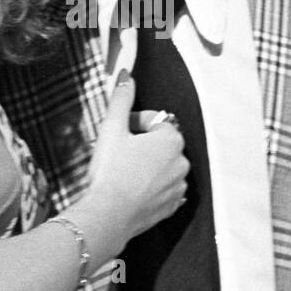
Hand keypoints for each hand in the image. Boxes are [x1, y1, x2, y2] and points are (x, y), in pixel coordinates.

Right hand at [87, 72, 188, 240]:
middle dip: (141, 145)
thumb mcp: (112, 129)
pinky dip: (151, 187)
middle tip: (118, 152)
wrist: (109, 215)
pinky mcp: (171, 206)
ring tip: (122, 172)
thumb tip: (126, 75)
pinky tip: (132, 189)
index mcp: (171, 140)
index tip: (119, 132)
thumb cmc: (111, 172)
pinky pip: (163, 189)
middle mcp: (182, 162)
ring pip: (162, 167)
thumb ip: (121, 99)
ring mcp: (178, 186)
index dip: (134, 123)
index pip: (155, 120)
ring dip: (147, 166)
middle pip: (161, 144)